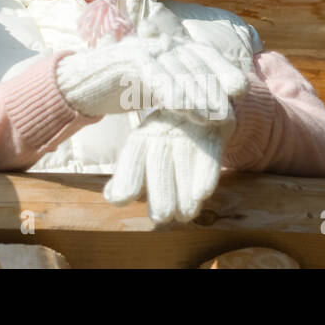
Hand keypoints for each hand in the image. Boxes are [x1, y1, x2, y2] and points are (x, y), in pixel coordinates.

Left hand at [103, 108, 235, 223]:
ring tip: (184, 216)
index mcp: (144, 135)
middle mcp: (164, 132)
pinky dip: (205, 174)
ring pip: (184, 160)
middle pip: (159, 160)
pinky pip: (209, 154)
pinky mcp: (212, 134)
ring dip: (184, 190)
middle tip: (160, 217)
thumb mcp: (146, 151)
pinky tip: (202, 194)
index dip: (126, 176)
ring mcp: (189, 132)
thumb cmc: (165, 140)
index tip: (119, 199)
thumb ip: (130, 173)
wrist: (202, 107)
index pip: (132, 153)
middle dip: (159, 190)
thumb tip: (112, 197)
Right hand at [129, 0, 250, 122]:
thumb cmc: (125, 89)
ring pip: (178, 70)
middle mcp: (161, 43)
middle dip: (213, 89)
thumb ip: (185, 93)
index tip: (241, 90)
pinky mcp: (127, 57)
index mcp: (172, 47)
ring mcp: (144, 47)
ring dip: (196, 95)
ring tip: (209, 117)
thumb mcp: (160, 90)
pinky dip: (169, 89)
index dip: (224, 70)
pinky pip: (154, 73)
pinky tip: (180, 107)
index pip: (205, 54)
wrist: (83, 84)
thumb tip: (220, 111)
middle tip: (226, 115)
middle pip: (196, 64)